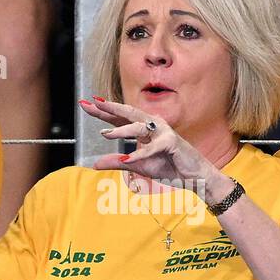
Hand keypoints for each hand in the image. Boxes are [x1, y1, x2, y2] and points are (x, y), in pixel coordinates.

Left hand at [79, 97, 218, 192]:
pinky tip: (128, 160)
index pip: (120, 118)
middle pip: (128, 114)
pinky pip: (152, 148)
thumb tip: (94, 164)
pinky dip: (140, 154)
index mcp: (144, 129)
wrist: (193, 177)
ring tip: (104, 134)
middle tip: (93, 102)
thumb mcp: (137, 166)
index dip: (103, 111)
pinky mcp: (171, 143)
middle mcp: (152, 126)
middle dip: (110, 108)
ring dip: (121, 131)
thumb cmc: (168, 167)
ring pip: (139, 127)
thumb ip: (117, 162)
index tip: (86, 104)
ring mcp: (163, 132)